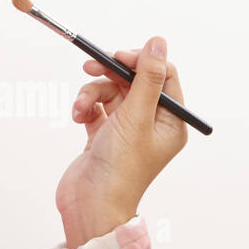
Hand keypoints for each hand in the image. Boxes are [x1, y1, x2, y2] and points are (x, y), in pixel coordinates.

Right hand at [55, 36, 188, 248]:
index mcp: (170, 123)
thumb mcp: (136, 116)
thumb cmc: (120, 169)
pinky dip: (85, 107)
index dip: (141, 61)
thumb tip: (158, 42)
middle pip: (133, 81)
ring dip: (91, 93)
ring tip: (80, 108)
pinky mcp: (103, 136)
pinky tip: (78, 116)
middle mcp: (151, 125)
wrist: (90, 206)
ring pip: (110, 92)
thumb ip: (147, 77)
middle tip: (91, 67)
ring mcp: (126, 131)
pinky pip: (95, 107)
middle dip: (110, 74)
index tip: (118, 56)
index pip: (163, 77)